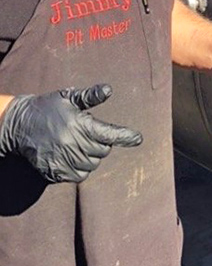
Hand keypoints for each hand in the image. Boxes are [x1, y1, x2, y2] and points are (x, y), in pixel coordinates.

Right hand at [0, 84, 142, 182]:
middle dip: (102, 143)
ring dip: (92, 156)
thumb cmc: (48, 107)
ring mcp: (63, 159)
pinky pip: (80, 175)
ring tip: (80, 144)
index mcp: (79, 124)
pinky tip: (74, 156)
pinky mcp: (55, 172)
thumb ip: (90, 96)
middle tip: (89, 134)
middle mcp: (72, 143)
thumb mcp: (68, 97)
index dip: (125, 136)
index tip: (138, 139)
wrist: (19, 125)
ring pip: (93, 164)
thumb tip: (108, 90)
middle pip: (103, 151)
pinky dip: (82, 168)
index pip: (109, 134)